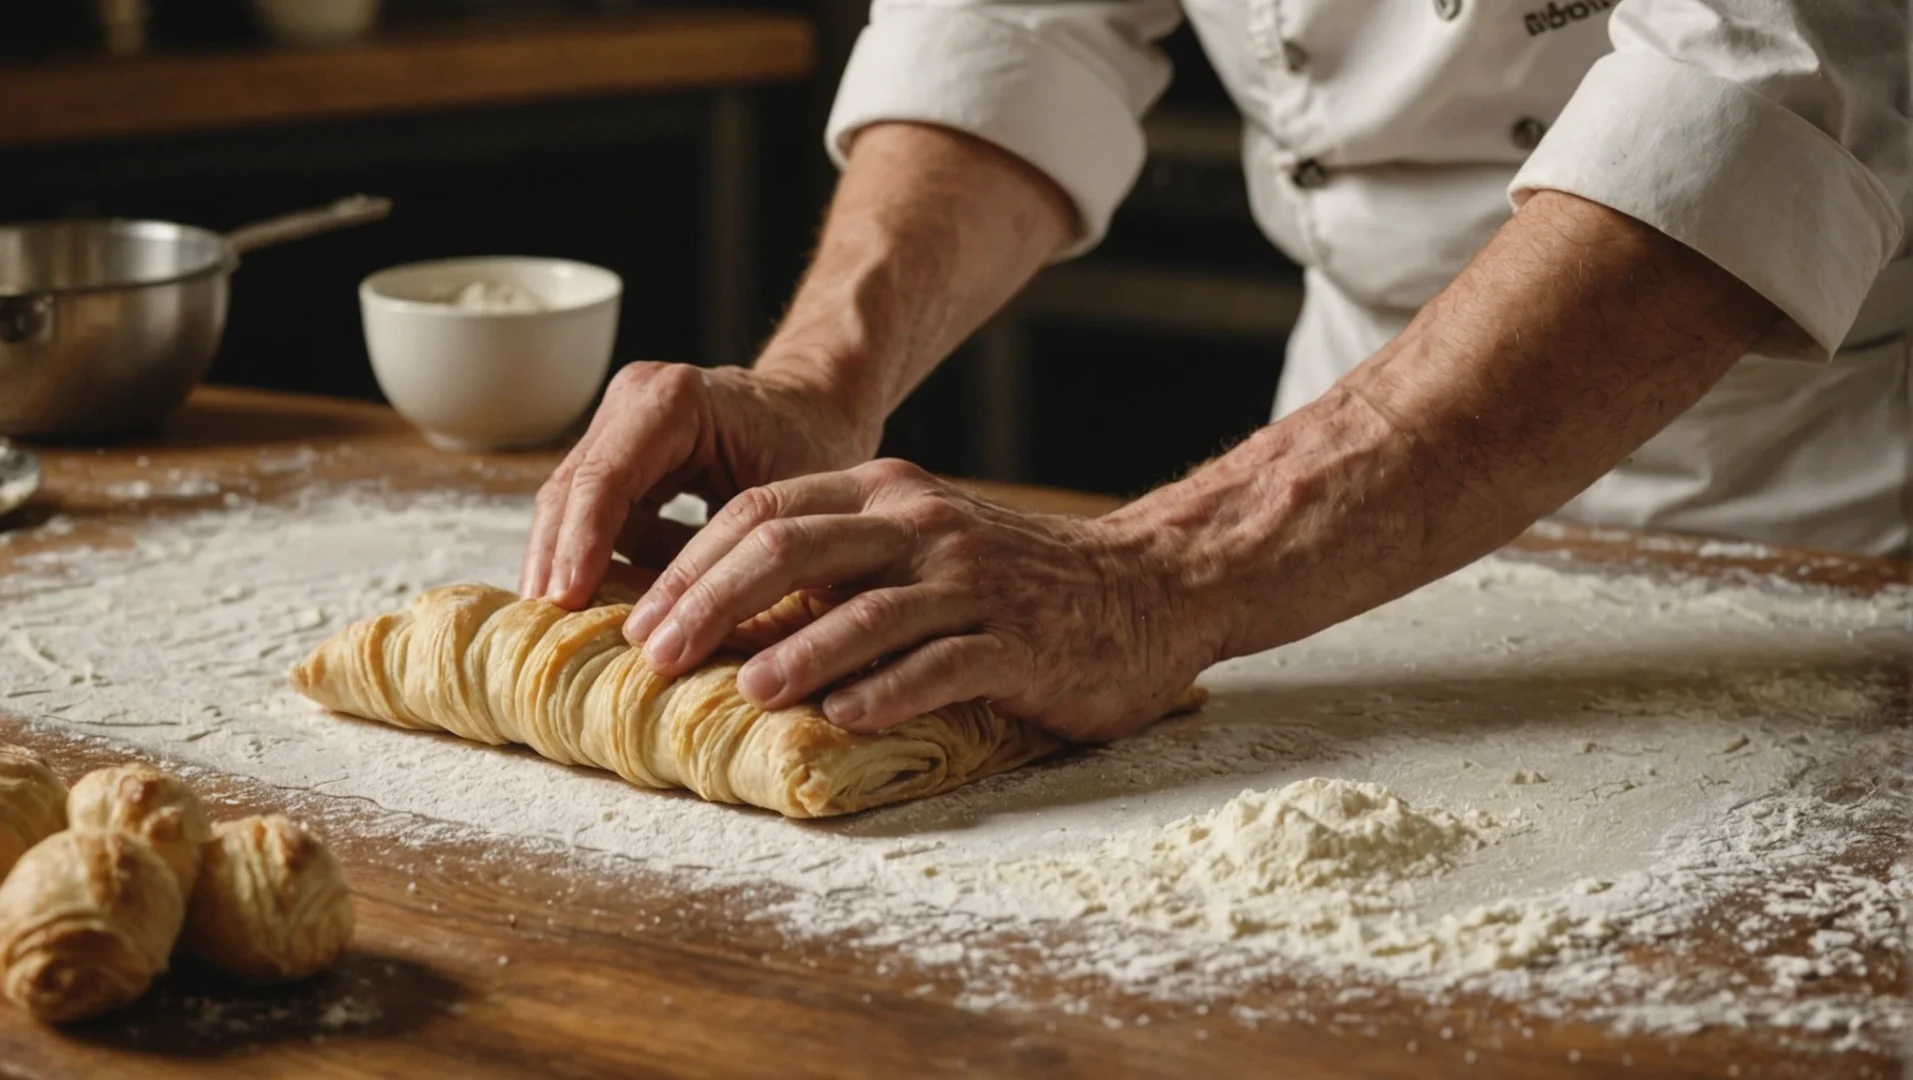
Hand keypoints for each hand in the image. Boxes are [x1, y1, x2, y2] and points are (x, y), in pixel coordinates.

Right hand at [520, 361, 879, 607]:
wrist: (815, 409)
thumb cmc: (814, 449)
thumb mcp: (788, 504)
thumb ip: (737, 554)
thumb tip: (689, 631)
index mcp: (673, 400)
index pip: (606, 479)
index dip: (582, 544)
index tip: (567, 602)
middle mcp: (633, 400)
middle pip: (572, 490)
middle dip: (557, 561)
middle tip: (543, 630)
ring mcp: (618, 423)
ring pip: (569, 504)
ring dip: (563, 566)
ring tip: (553, 632)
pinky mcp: (617, 453)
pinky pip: (591, 512)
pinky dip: (592, 561)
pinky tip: (588, 612)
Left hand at [621, 459, 1217, 740]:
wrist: (1147, 587)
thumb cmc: (1016, 580)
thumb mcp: (922, 543)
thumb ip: (842, 561)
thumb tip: (723, 615)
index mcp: (888, 493)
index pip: (767, 510)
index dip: (693, 564)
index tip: (639, 617)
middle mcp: (923, 524)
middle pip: (795, 547)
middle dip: (714, 602)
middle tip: (659, 657)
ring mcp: (973, 582)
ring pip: (866, 609)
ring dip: (796, 652)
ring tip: (744, 692)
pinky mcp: (1017, 642)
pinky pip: (941, 665)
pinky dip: (887, 693)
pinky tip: (844, 721)